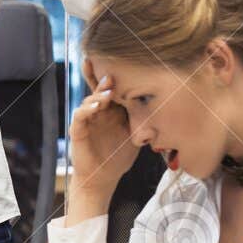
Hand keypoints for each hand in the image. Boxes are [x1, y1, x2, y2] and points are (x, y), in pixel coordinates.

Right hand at [68, 75, 139, 197]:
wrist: (104, 177)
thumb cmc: (119, 156)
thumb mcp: (135, 136)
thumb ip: (143, 121)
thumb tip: (165, 107)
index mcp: (112, 111)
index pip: (113, 90)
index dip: (115, 77)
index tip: (122, 65)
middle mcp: (98, 112)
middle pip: (98, 89)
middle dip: (101, 77)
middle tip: (110, 70)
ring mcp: (87, 120)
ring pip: (89, 100)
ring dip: (98, 94)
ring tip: (108, 91)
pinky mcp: (78, 130)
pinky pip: (80, 116)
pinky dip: (86, 109)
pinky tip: (95, 106)